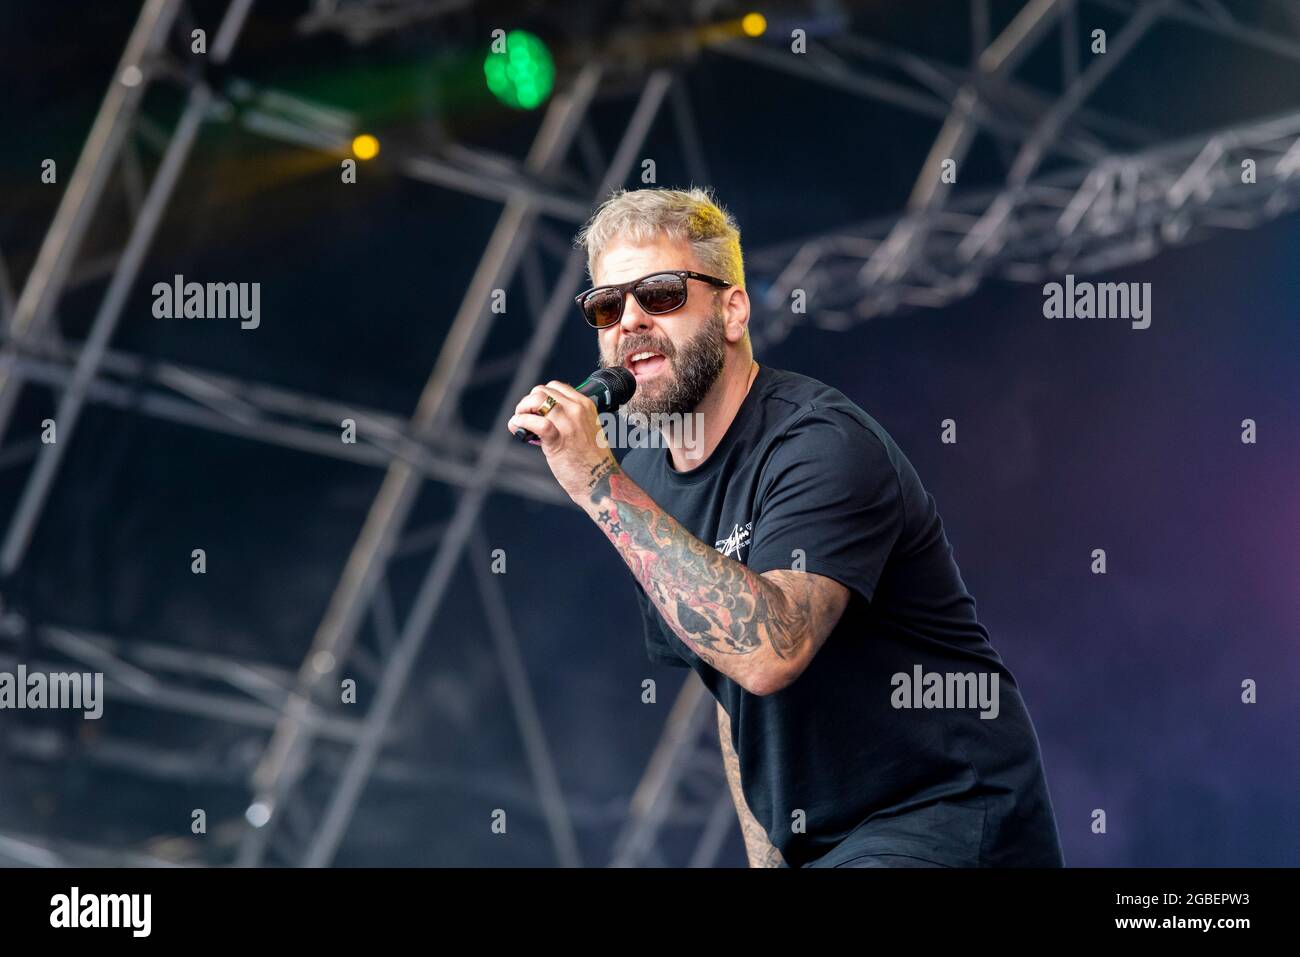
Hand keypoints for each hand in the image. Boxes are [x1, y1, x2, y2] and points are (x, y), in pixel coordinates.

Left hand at [507, 380, 616, 502]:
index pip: (555, 386)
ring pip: (536, 400)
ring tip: (520, 423)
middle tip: (524, 417)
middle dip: (527, 402)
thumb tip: (543, 415)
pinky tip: (518, 429)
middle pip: (541, 391)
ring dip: (521, 410)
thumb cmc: (591, 460)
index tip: (535, 409)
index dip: (540, 396)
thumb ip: (570, 418)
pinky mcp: (558, 439)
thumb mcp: (586, 428)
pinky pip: (535, 422)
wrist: (600, 481)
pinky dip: (521, 422)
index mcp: (585, 405)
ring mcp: (568, 423)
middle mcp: (577, 409)